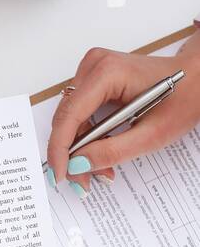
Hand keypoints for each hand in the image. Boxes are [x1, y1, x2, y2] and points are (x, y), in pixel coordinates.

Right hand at [46, 31, 199, 192]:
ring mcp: (92, 70)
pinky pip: (78, 114)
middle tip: (85, 180)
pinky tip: (98, 151)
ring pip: (69, 119)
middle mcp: (95, 66)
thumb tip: (79, 164)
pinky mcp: (94, 79)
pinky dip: (85, 137)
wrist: (197, 78)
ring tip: (99, 168)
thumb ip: (112, 152)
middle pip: (66, 119)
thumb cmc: (182, 98)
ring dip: (79, 148)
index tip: (60, 174)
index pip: (70, 116)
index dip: (60, 150)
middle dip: (72, 154)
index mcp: (108, 73)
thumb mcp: (151, 134)